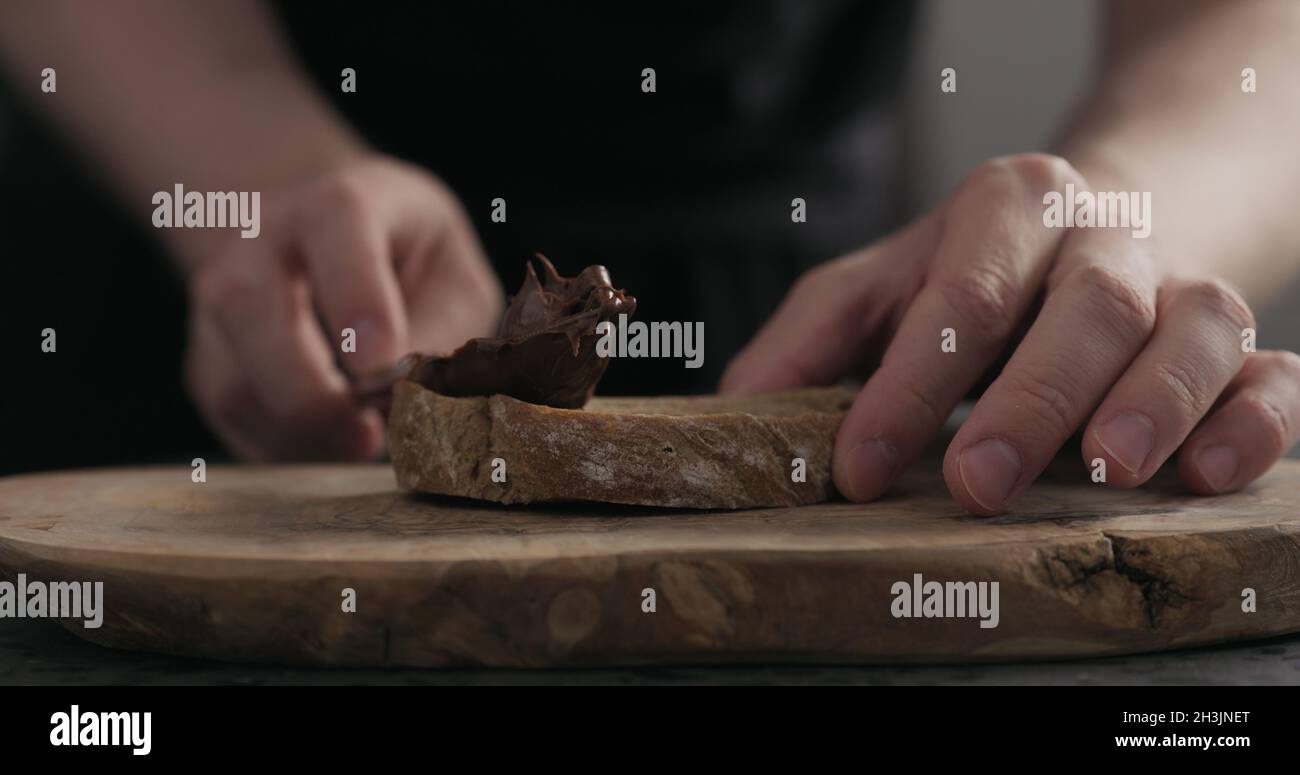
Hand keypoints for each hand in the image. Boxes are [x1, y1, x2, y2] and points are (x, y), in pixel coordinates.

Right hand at [184, 155, 502, 460]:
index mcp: (338, 203)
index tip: (382, 359)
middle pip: (250, 304)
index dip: (356, 294)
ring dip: (300, 430)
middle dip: (309, 389)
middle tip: (369, 432)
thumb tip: (405, 396)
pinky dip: (284, 444)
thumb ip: (440, 330)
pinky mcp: (209, 357)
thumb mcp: (455, 280)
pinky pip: (232, 414)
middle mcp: (262, 240)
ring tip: (361, 440)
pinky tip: (330, 441)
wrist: (337, 247)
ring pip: (231, 375)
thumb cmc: (411, 263)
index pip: (335, 223)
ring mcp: (221, 298)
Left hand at [722, 153, 1299, 513]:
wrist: (1099, 226)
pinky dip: (1251, 423)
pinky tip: (1204, 473)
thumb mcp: (880, 287)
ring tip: (1108, 470)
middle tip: (975, 484)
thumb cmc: (975, 271)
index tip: (858, 470)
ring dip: (1155, 402)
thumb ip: (811, 341)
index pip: (959, 296)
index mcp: (1007, 210)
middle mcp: (1105, 239)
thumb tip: (738, 411)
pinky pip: (1272, 375)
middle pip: (1084, 309)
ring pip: (1195, 329)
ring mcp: (1183, 285)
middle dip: (1030, 400)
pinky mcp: (1242, 342)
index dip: (907, 387)